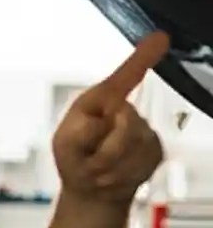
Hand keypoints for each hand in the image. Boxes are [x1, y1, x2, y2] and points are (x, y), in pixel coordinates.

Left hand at [52, 31, 168, 202]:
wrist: (92, 189)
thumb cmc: (75, 159)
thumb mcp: (66, 144)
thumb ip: (84, 130)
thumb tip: (117, 112)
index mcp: (97, 101)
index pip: (124, 77)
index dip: (142, 59)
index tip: (160, 38)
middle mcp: (122, 109)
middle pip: (128, 122)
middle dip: (107, 149)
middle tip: (92, 161)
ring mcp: (142, 128)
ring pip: (136, 146)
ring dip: (113, 165)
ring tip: (100, 170)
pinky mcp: (155, 147)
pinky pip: (145, 162)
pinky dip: (125, 176)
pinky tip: (115, 176)